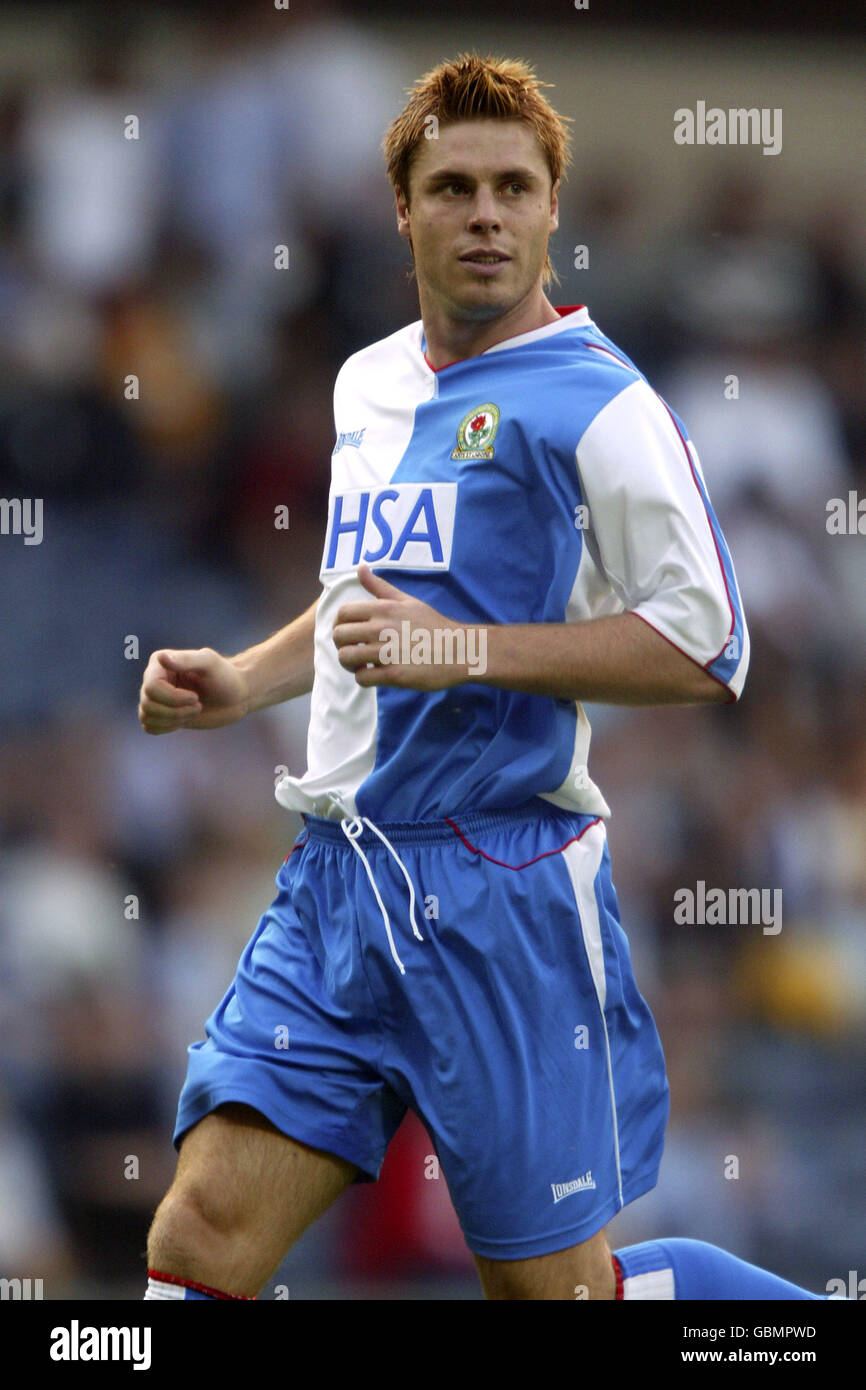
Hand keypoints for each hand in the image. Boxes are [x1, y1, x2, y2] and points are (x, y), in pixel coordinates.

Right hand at [138, 647, 249, 733]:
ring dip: (172, 720)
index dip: (173, 698)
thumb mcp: (209, 663)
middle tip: (198, 705)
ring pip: (146, 716)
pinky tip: (184, 720)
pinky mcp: (162, 714)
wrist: (236, 696)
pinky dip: (166, 728)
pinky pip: (149, 727)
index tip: (196, 697)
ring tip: (193, 711)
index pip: (151, 687)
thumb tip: (160, 657)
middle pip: (147, 704)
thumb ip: (186, 659)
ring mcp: (157, 697)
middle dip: (175, 711)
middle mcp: (154, 679)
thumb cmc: (225, 676)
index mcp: (160, 663)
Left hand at [333, 564, 482, 689]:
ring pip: (346, 657)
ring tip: (362, 664)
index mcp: (384, 608)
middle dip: (342, 645)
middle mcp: (382, 628)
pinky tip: (374, 674)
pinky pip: (362, 678)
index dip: (340, 624)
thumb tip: (360, 567)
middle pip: (339, 635)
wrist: (458, 650)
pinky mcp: (394, 674)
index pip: (343, 613)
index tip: (350, 632)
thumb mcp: (407, 600)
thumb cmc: (432, 625)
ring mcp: (388, 652)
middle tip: (355, 649)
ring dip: (349, 663)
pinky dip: (363, 677)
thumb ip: (379, 586)